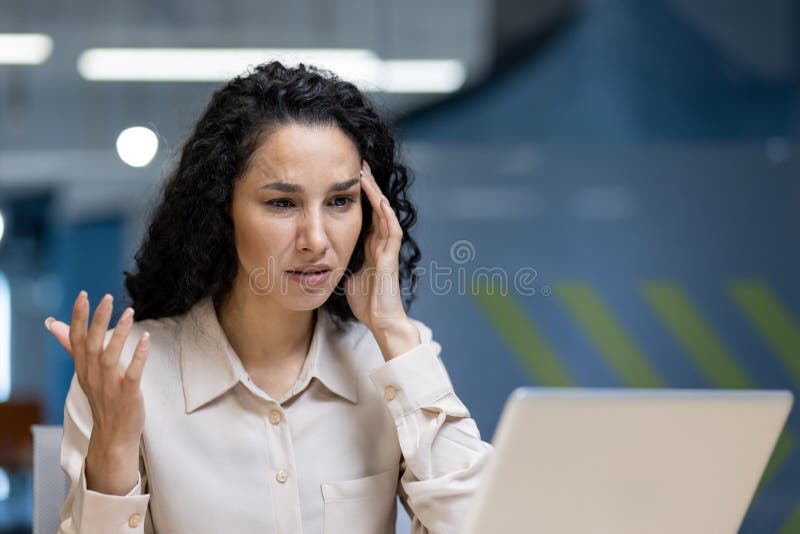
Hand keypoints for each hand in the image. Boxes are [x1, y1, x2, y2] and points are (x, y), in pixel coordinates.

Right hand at [45, 291, 148, 449]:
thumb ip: (73, 347)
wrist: (113, 435)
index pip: (77, 339)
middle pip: (91, 344)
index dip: (79, 317)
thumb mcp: (85, 372)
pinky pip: (132, 373)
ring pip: (109, 357)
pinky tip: (145, 338)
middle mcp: (92, 376)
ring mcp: (109, 386)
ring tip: (129, 312)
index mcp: (83, 369)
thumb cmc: (102, 399)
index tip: (84, 295)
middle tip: (106, 298)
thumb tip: (54, 324)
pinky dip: (138, 356)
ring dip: (119, 334)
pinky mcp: (127, 395)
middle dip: (97, 320)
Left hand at [345, 161, 420, 359]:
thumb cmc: (366, 302)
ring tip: (365, 173)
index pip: (365, 213)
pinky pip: (391, 232)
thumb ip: (339, 261)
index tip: (346, 176)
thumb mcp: (346, 274)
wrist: (381, 321)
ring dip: (376, 193)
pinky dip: (386, 215)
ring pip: (384, 213)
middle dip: (367, 186)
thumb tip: (319, 254)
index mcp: (370, 246)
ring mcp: (387, 249)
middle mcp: (380, 244)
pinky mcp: (390, 258)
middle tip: (357, 163)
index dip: (358, 195)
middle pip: (376, 207)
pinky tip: (379, 200)